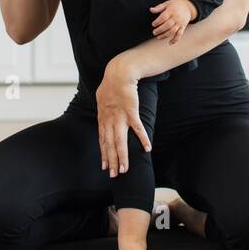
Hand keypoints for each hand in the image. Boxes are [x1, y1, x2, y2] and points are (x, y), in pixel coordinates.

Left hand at [96, 57, 149, 177]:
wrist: (119, 73)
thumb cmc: (110, 84)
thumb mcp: (101, 99)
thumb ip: (103, 110)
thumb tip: (102, 116)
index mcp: (103, 119)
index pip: (102, 141)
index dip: (104, 155)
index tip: (105, 167)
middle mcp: (109, 121)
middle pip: (109, 146)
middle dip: (111, 162)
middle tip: (113, 175)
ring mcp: (120, 118)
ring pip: (120, 142)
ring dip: (122, 157)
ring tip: (125, 170)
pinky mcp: (131, 112)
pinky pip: (137, 129)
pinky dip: (142, 139)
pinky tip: (147, 149)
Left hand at [149, 0, 197, 44]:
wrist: (188, 7)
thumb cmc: (175, 5)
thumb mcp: (167, 3)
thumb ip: (159, 7)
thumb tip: (150, 10)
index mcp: (171, 11)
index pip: (163, 17)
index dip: (157, 22)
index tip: (153, 24)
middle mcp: (176, 17)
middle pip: (167, 25)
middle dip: (160, 30)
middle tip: (154, 32)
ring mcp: (180, 23)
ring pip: (172, 31)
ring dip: (165, 35)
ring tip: (158, 37)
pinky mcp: (183, 27)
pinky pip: (179, 34)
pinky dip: (175, 39)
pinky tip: (170, 43)